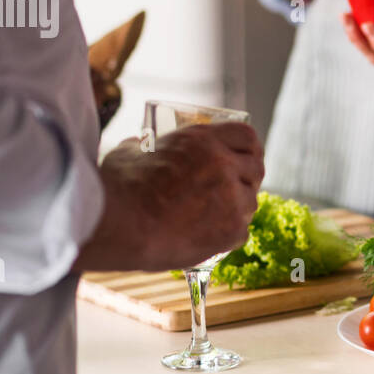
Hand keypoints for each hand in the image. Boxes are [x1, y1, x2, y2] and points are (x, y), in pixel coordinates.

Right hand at [75, 122, 264, 271]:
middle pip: (256, 168)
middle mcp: (223, 164)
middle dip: (248, 178)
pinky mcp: (231, 229)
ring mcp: (231, 197)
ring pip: (251, 202)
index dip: (249, 148)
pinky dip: (227, 237)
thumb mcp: (131, 152)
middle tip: (235, 190)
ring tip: (212, 218)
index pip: (246, 136)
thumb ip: (146, 146)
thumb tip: (142, 145)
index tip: (245, 157)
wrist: (120, 226)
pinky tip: (208, 238)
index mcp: (202, 140)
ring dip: (237, 209)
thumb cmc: (118, 189)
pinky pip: (241, 232)